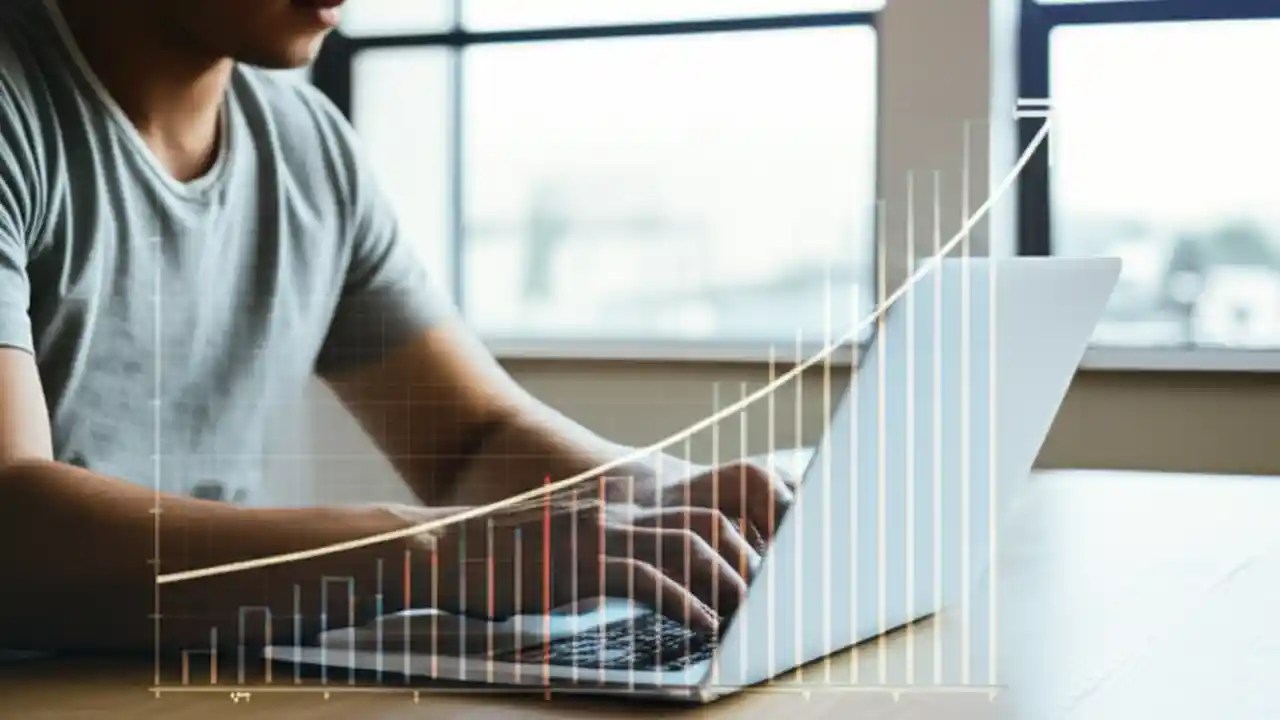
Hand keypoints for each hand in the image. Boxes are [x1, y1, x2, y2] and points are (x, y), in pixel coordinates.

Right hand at [390, 459, 791, 632]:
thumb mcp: (567, 556)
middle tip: (769, 599)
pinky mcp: (581, 562)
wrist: (443, 553)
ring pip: (690, 546)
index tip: (763, 575)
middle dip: (746, 562)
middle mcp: (617, 514)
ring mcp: (600, 534)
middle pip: (708, 523)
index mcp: (618, 511)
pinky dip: (685, 605)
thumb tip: (651, 586)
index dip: (739, 540)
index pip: (699, 511)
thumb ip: (609, 560)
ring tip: (744, 616)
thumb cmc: (504, 565)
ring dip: (725, 584)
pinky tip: (702, 628)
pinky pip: (650, 579)